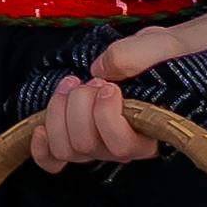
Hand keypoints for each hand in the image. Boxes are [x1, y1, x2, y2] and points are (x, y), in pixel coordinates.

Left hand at [28, 27, 177, 172]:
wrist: (157, 56)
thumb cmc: (165, 54)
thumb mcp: (161, 46)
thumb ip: (135, 56)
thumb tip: (100, 69)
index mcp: (149, 134)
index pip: (120, 146)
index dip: (106, 115)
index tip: (110, 87)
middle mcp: (122, 146)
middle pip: (85, 145)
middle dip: (79, 105)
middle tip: (92, 81)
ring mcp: (98, 144)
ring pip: (65, 149)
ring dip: (60, 112)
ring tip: (72, 84)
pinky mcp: (78, 137)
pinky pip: (53, 160)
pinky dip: (41, 147)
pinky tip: (41, 127)